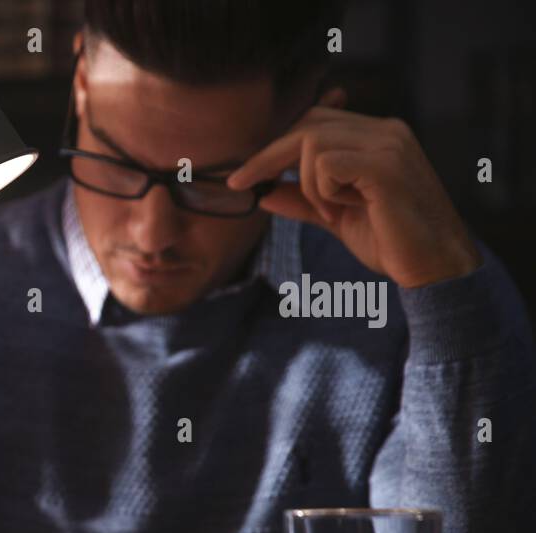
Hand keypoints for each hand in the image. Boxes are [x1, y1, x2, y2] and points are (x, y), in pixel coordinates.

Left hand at [227, 90, 481, 288]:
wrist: (434, 267)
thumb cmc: (391, 242)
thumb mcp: (335, 218)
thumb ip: (303, 201)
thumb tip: (264, 191)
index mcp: (376, 137)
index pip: (314, 122)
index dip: (274, 147)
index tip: (242, 177)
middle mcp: (384, 131)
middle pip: (307, 124)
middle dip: (268, 157)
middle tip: (244, 185)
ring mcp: (388, 144)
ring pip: (312, 144)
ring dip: (306, 186)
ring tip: (331, 213)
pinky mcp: (385, 165)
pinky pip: (325, 165)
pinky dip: (320, 192)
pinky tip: (342, 211)